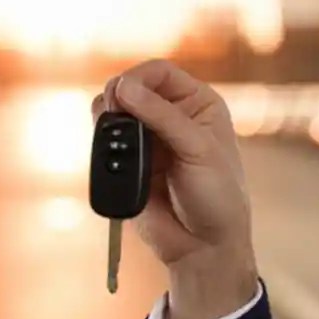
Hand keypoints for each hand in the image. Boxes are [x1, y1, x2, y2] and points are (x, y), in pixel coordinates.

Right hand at [93, 59, 257, 318]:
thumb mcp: (198, 150)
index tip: (123, 95)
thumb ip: (162, 117)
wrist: (203, 246)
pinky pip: (107, 141)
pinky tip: (105, 148)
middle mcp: (173, 116)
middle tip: (110, 115)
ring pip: (116, 113)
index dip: (137, 78)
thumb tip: (124, 88)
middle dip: (117, 97)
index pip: (160, 72)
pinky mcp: (131, 162)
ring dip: (107, 118)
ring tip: (107, 132)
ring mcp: (150, 139)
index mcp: (199, 104)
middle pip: (133, 87)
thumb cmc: (217, 196)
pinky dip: (101, 140)